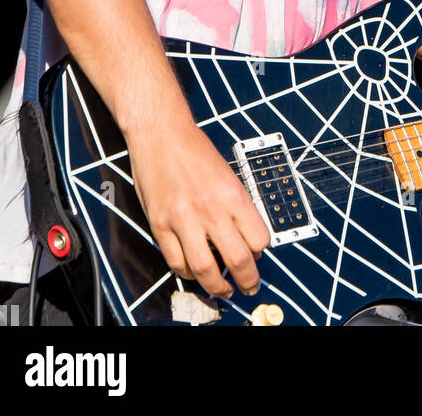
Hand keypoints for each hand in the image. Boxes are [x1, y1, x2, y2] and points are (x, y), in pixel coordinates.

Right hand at [126, 120, 270, 298]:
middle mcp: (211, 208)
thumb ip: (236, 205)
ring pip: (205, 270)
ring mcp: (183, 218)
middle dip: (247, 280)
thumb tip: (245, 237)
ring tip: (222, 289)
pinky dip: (187, 273)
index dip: (260, 252)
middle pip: (237, 260)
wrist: (161, 132)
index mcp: (233, 194)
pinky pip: (176, 261)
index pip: (259, 239)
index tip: (257, 256)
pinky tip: (193, 272)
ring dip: (217, 286)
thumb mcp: (228, 174)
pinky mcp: (160, 224)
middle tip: (249, 286)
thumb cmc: (194, 149)